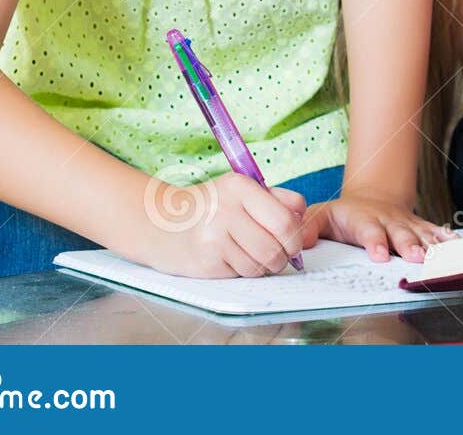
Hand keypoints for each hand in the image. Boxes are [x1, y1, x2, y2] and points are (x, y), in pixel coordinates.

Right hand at [137, 171, 317, 278]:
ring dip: (264, 266)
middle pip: (276, 247)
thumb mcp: (240, 190)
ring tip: (253, 255)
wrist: (160, 224)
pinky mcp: (206, 263)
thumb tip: (302, 219)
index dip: (296, 235)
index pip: (285, 220)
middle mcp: (226, 211)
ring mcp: (214, 239)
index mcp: (239, 186)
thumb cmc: (210, 207)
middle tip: (281, 255)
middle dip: (284, 256)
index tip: (294, 240)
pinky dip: (244, 271)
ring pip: (261, 265)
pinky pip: (242, 275)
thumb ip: (276, 199)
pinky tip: (232, 259)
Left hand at [309, 190, 454, 263]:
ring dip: (431, 245)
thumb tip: (299, 242)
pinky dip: (447, 239)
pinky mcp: (420, 227)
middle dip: (409, 245)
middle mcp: (388, 221)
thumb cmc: (342, 216)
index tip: (381, 255)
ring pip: (421, 234)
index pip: (369, 232)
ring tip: (440, 257)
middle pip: (400, 234)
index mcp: (363, 220)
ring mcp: (406, 224)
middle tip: (416, 257)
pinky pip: (435, 232)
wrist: (371, 199)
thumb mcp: (320, 216)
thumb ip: (308, 227)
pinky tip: (457, 246)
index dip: (375, 243)